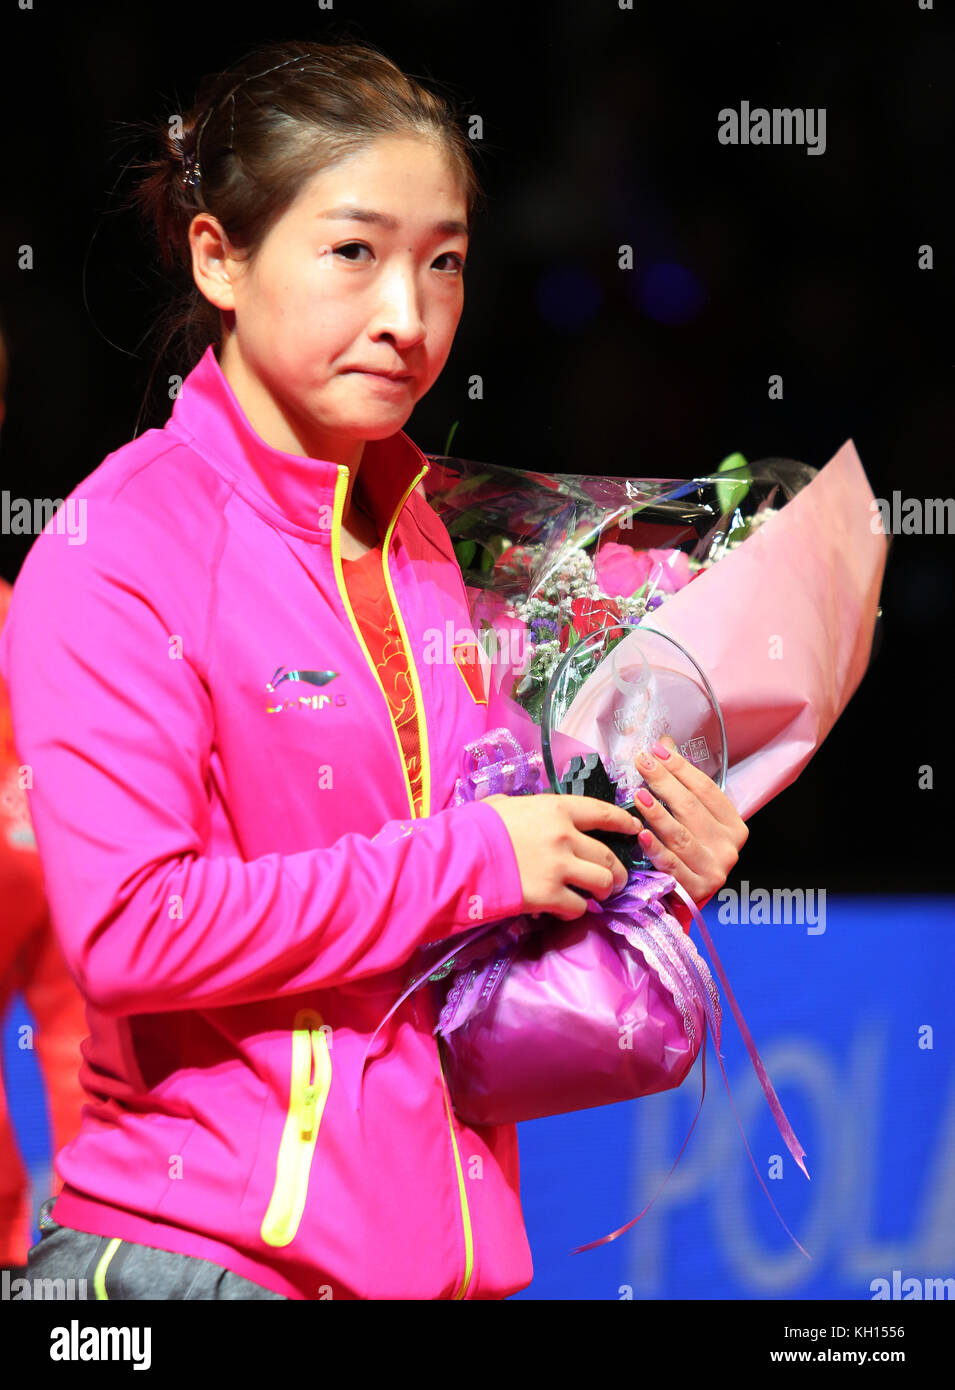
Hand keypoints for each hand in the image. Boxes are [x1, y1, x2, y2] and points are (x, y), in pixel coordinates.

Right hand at [481, 791, 640, 920]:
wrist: (457, 856)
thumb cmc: (475, 826)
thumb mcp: (504, 805)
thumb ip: (527, 809)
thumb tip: (528, 813)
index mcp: (556, 809)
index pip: (603, 813)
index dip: (623, 822)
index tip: (634, 829)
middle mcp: (565, 836)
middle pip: (608, 855)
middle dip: (618, 870)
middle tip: (616, 879)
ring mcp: (560, 867)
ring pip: (603, 882)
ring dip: (604, 891)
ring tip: (597, 897)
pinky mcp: (549, 895)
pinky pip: (578, 907)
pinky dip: (576, 910)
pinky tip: (565, 909)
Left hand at [631, 735, 747, 903]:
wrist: (686, 898)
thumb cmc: (690, 853)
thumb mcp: (694, 820)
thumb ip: (683, 786)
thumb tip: (663, 745)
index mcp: (734, 826)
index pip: (706, 790)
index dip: (681, 768)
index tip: (658, 750)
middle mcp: (728, 848)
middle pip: (692, 809)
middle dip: (664, 782)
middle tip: (642, 762)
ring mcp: (713, 870)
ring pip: (680, 836)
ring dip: (657, 812)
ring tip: (638, 793)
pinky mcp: (695, 889)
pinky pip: (672, 865)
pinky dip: (656, 849)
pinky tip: (641, 834)